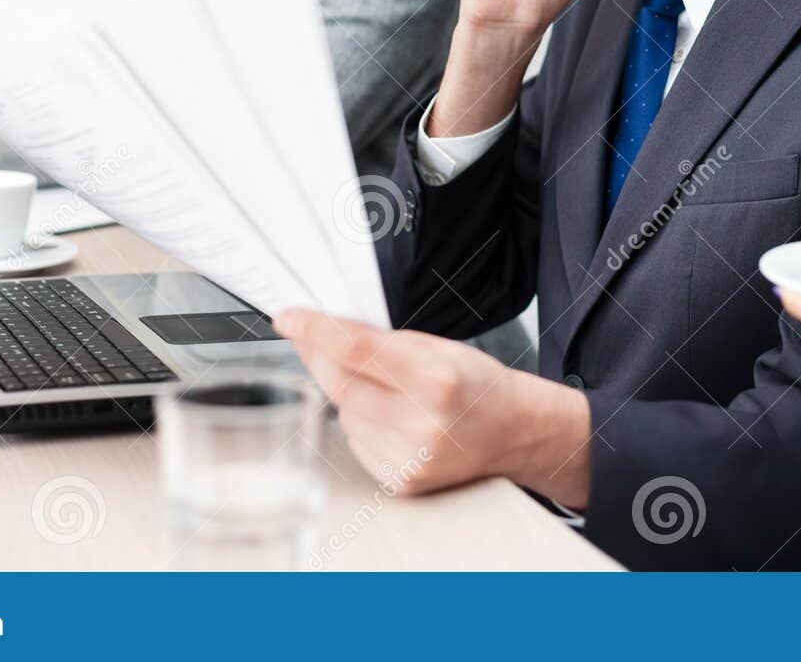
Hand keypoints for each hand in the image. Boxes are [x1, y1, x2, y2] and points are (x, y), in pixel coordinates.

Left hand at [275, 308, 591, 508]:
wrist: (513, 433)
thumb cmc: (476, 384)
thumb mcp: (438, 347)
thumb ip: (382, 340)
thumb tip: (323, 330)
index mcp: (435, 378)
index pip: (356, 349)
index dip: (315, 330)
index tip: (287, 318)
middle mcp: (422, 423)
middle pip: (339, 383)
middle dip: (317, 356)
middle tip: (307, 337)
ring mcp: (410, 458)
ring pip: (343, 414)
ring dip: (348, 394)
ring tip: (387, 391)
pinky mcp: (402, 482)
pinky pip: (355, 442)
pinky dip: (362, 424)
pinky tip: (393, 419)